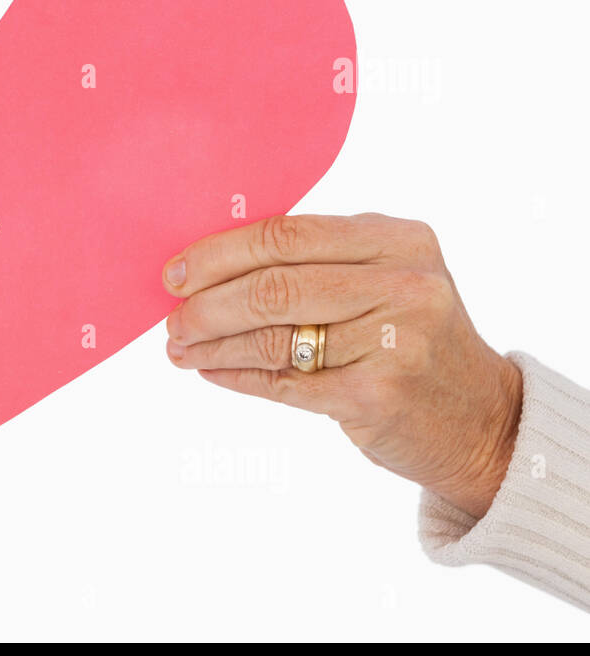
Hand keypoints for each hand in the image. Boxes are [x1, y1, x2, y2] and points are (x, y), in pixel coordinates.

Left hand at [162, 213, 521, 517]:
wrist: (482, 420)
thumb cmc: (410, 340)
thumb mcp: (387, 280)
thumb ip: (317, 262)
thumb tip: (207, 264)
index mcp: (399, 240)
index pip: (288, 235)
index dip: (219, 253)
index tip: (175, 273)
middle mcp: (404, 284)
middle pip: (274, 286)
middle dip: (207, 304)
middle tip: (172, 319)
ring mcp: (395, 341)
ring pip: (273, 336)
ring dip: (213, 344)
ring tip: (180, 349)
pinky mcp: (378, 394)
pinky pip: (284, 382)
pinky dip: (238, 376)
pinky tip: (212, 371)